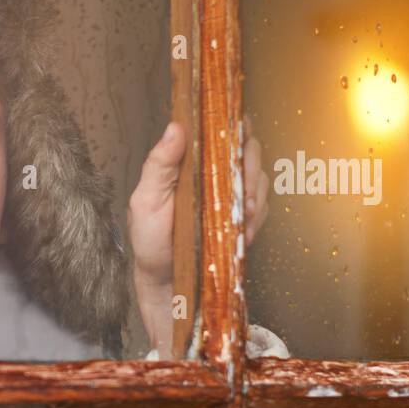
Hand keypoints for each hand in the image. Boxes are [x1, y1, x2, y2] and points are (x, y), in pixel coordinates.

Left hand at [125, 116, 270, 288]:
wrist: (165, 279)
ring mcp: (229, 193)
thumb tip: (175, 127)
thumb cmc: (150, 239)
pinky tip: (243, 230)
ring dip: (255, 195)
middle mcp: (213, 172)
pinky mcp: (241, 215)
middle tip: (242, 193)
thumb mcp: (145, 200)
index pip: (218, 130)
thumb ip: (159, 164)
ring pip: (260, 176)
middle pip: (247, 149)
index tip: (237, 138)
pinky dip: (257, 217)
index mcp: (189, 160)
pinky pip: (263, 206)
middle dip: (249, 168)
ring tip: (241, 216)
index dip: (233, 127)